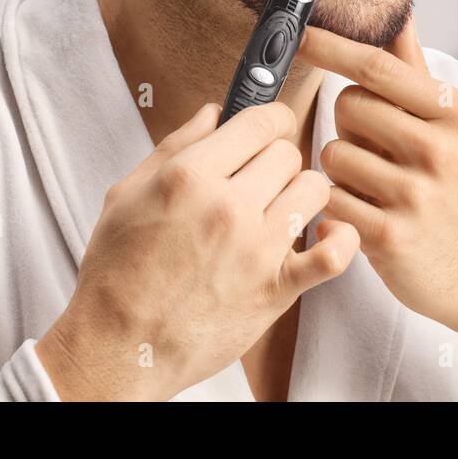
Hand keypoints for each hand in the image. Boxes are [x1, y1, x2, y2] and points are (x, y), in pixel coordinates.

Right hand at [36, 100, 359, 400]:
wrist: (118, 347)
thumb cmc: (116, 273)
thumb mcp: (127, 194)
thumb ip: (175, 145)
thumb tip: (213, 111)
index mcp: (188, 177)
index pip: (258, 121)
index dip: (269, 117)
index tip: (270, 125)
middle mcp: (226, 208)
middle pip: (287, 152)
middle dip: (276, 158)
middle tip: (261, 176)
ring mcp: (256, 250)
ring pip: (314, 189)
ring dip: (301, 193)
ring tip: (281, 206)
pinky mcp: (276, 290)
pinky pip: (335, 254)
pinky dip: (340, 239)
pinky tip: (324, 235)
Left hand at [294, 16, 457, 341]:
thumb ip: (419, 72)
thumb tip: (398, 15)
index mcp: (455, 114)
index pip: (378, 66)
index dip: (332, 46)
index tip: (300, 33)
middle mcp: (439, 150)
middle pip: (347, 105)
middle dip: (349, 123)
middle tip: (375, 148)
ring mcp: (415, 195)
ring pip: (334, 153)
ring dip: (342, 169)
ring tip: (374, 186)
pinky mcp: (389, 237)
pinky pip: (331, 199)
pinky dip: (337, 205)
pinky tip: (365, 214)